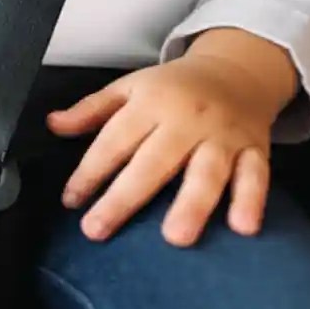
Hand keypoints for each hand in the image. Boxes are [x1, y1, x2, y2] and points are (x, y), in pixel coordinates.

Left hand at [48, 28, 298, 246]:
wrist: (237, 70)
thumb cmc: (173, 87)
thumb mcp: (129, 88)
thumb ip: (91, 110)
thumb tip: (52, 124)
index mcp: (152, 103)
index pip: (114, 141)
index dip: (90, 172)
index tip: (70, 201)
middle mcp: (187, 120)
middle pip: (153, 162)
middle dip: (124, 198)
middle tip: (97, 230)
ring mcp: (222, 136)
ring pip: (207, 172)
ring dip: (193, 205)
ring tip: (176, 238)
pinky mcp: (254, 149)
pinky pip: (256, 176)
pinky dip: (252, 201)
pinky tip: (243, 229)